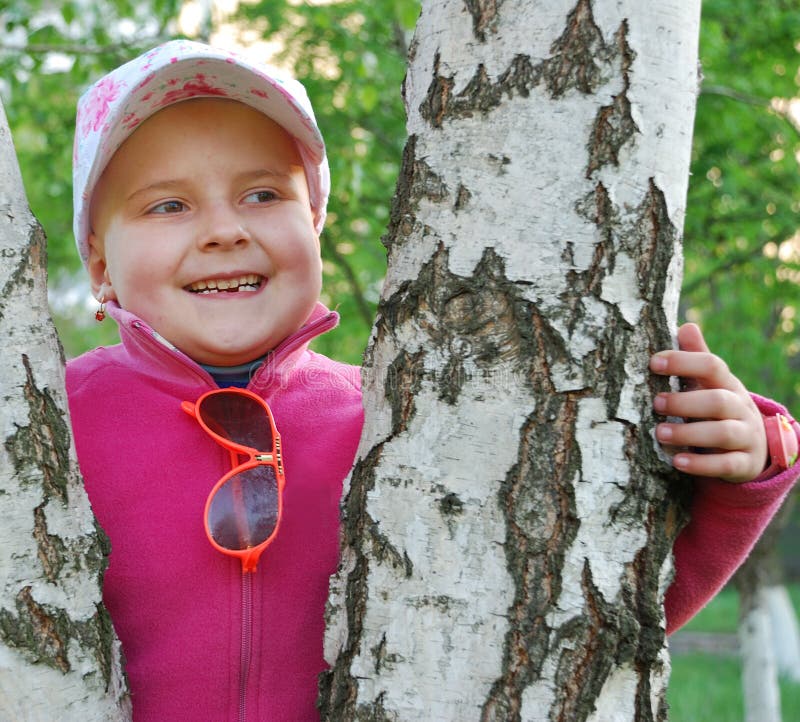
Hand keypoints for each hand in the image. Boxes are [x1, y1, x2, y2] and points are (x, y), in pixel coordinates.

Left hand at [650, 323, 767, 482]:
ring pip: (723, 433)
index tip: (653, 362)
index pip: (712, 365)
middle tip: (656, 403)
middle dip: (685, 402)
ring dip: (688, 433)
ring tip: (659, 433)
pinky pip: (727, 465)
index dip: (684, 361)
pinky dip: (701, 464)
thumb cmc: (716, 408)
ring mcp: (746, 437)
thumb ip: (696, 359)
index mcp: (727, 384)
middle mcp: (740, 408)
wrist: (750, 446)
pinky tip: (676, 462)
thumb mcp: (709, 385)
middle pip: (718, 401)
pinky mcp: (744, 464)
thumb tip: (686, 326)